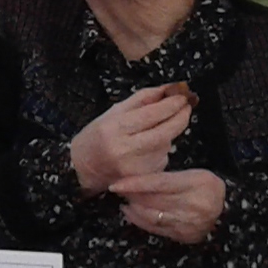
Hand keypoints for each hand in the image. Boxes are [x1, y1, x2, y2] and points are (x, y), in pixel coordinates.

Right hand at [68, 85, 190, 192]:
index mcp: (115, 129)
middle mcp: (126, 150)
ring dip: (168, 133)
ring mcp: (136, 168)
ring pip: (165, 145)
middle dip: (180, 117)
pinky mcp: (143, 179)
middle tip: (187, 106)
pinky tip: (146, 149)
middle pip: (164, 132)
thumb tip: (169, 88)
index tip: (183, 96)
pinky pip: (161, 158)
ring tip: (153, 130)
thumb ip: (142, 99)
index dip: (171, 104)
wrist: (80, 170)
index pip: (151, 115)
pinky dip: (161, 149)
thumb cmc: (96, 137)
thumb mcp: (113, 113)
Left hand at [109, 168, 225, 244]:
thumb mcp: (194, 175)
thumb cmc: (207, 188)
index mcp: (196, 184)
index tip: (116, 184)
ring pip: (151, 216)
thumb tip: (137, 180)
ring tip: (125, 201)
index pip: (158, 183)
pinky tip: (131, 213)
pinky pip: (155, 228)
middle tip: (119, 189)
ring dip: (133, 209)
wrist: (229, 213)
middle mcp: (192, 205)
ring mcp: (188, 223)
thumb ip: (168, 178)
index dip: (135, 184)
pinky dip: (139, 220)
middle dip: (132, 195)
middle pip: (152, 200)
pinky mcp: (183, 236)